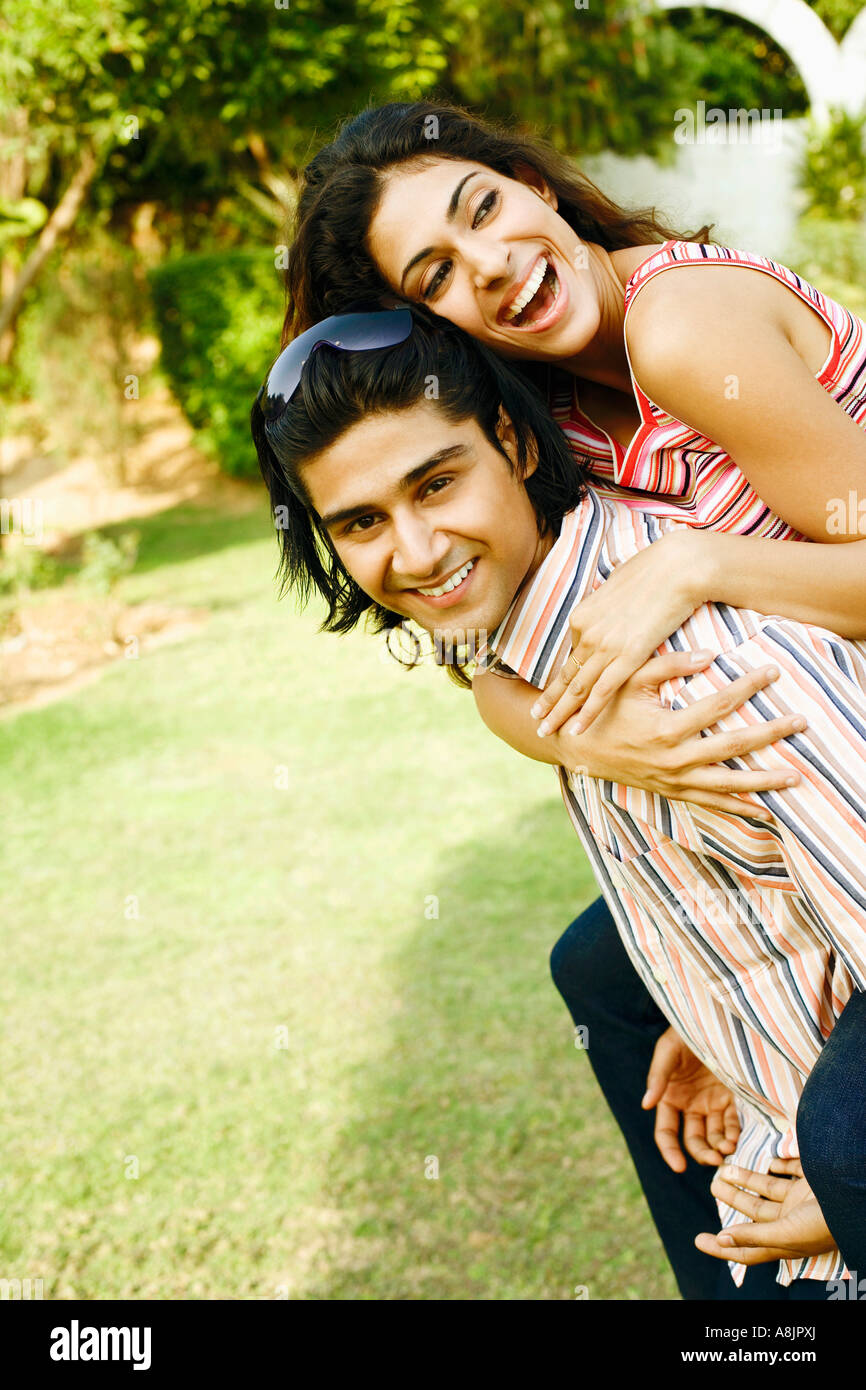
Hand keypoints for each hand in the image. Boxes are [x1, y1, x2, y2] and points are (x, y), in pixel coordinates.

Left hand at [531, 529, 700, 735]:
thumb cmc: (657, 570)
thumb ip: (611, 609)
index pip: (574, 652)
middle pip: (565, 673)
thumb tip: (614, 616)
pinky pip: (601, 692)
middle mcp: (587, 631)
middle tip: (535, 718)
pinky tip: (576, 729)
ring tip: (544, 730)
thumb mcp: (621, 588)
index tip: (557, 690)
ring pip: (576, 688)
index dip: (566, 675)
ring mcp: (605, 646)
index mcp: (584, 615)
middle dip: (548, 699)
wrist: (678, 566)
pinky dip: (587, 713)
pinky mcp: (627, 656)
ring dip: (559, 712)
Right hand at [556, 649, 802, 819]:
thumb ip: (669, 664)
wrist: (577, 748)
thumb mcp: (630, 679)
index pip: (718, 705)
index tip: (773, 672)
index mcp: (666, 729)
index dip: (748, 687)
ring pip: (728, 784)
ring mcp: (674, 780)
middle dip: (771, 734)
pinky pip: (711, 804)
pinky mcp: (672, 792)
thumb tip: (711, 655)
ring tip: (795, 777)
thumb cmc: (604, 708)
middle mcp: (674, 760)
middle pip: (734, 747)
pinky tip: (765, 811)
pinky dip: (738, 808)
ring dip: (763, 781)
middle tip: (802, 722)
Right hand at [642, 1026, 739, 1170]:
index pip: (666, 1132)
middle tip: (714, 1159)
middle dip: (701, 1153)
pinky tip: (735, 1140)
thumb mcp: (668, 1051)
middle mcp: (691, 1105)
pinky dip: (734, 1134)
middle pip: (693, 1140)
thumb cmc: (685, 1032)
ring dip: (719, 1147)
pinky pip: (733, 1123)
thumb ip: (657, 1077)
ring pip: (715, 1136)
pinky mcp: (732, 1099)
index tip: (679, 1166)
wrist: (714, 1019)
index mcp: (670, 1098)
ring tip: (727, 1149)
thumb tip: (646, 1105)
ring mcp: (712, 1104)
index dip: (670, 1151)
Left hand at [695, 1158, 838, 1264]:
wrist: (856, 1197)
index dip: (722, 1250)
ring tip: (724, 1168)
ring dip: (745, 1179)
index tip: (697, 1240)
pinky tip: (765, 1160)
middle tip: (712, 1185)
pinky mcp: (809, 1180)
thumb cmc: (824, 1222)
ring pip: (765, 1189)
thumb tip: (722, 1240)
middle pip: (752, 1213)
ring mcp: (799, 1200)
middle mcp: (789, 1221)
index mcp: (783, 1241)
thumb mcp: (788, 1233)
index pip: (747, 1250)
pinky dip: (776, 1165)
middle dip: (731, 1200)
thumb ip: (755, 1236)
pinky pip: (788, 1171)